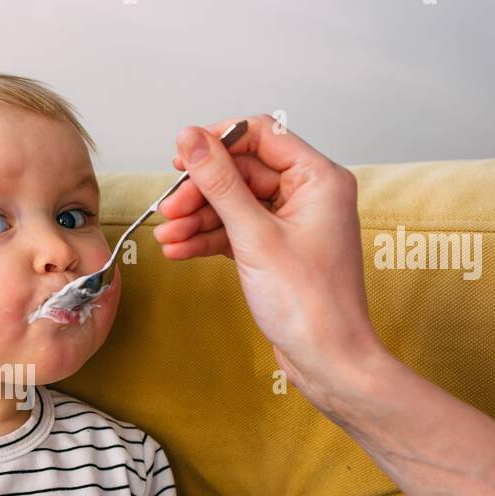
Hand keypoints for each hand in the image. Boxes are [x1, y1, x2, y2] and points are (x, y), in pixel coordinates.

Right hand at [155, 114, 387, 416]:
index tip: (181, 157)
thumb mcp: (254, 236)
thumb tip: (191, 138)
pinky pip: (236, 231)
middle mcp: (309, 194)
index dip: (218, 141)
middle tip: (168, 209)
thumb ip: (219, 183)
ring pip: (234, 204)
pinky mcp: (277, 250)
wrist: (327, 360)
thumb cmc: (310, 304)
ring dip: (197, 218)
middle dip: (201, 191)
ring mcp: (292, 224)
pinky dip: (208, 239)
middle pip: (242, 172)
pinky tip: (179, 250)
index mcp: (318, 178)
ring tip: (167, 237)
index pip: (262, 134)